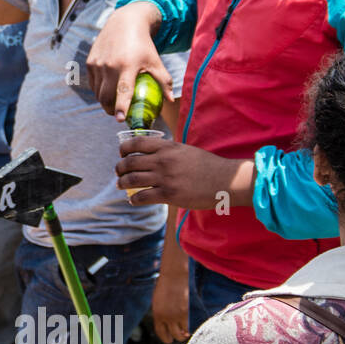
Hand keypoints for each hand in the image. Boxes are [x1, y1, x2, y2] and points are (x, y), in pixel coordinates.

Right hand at [86, 2, 171, 120]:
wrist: (124, 23)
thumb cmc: (143, 45)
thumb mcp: (155, 61)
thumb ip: (164, 80)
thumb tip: (171, 101)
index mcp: (128, 65)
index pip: (123, 91)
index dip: (121, 107)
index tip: (120, 119)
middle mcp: (110, 65)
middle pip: (105, 96)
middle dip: (110, 109)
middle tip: (117, 115)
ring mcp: (98, 64)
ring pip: (98, 92)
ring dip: (104, 101)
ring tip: (112, 103)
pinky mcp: (90, 62)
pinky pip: (93, 83)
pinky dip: (99, 90)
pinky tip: (107, 89)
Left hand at [116, 137, 253, 210]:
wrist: (225, 180)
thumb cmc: (207, 165)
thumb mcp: (185, 150)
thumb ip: (168, 150)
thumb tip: (152, 152)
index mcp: (167, 147)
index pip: (136, 143)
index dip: (124, 149)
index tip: (122, 154)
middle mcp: (163, 161)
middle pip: (130, 162)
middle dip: (120, 168)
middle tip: (119, 172)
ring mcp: (165, 178)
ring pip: (132, 180)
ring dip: (122, 183)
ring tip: (121, 184)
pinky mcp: (169, 195)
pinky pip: (143, 196)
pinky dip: (134, 199)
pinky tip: (133, 200)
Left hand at [151, 256, 189, 343]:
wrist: (173, 277)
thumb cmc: (165, 287)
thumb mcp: (158, 302)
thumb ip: (161, 313)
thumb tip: (166, 324)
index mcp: (156, 314)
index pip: (160, 332)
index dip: (165, 338)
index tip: (169, 339)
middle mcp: (165, 317)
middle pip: (171, 336)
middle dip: (175, 338)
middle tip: (179, 337)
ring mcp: (175, 316)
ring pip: (180, 334)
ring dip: (183, 336)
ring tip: (185, 334)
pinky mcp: (184, 313)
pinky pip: (187, 327)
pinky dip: (188, 330)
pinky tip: (189, 330)